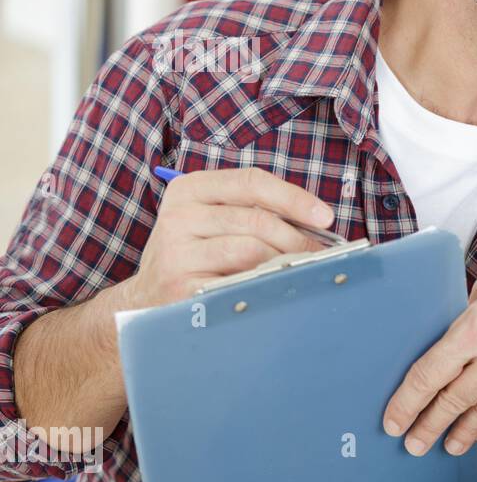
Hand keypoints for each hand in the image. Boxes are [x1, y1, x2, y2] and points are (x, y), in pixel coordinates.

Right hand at [118, 166, 335, 308]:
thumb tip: (316, 222)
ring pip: (251, 250)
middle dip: (298, 238)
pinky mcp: (182, 287)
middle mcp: (179, 216)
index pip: (252, 182)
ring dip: (285, 262)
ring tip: (299, 270)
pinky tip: (275, 288)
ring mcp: (177, 252)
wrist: (146, 299)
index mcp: (190, 188)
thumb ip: (254, 210)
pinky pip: (239, 282)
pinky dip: (264, 284)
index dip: (294, 198)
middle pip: (257, 219)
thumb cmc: (195, 255)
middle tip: (320, 254)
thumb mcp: (213, 219)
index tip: (325, 216)